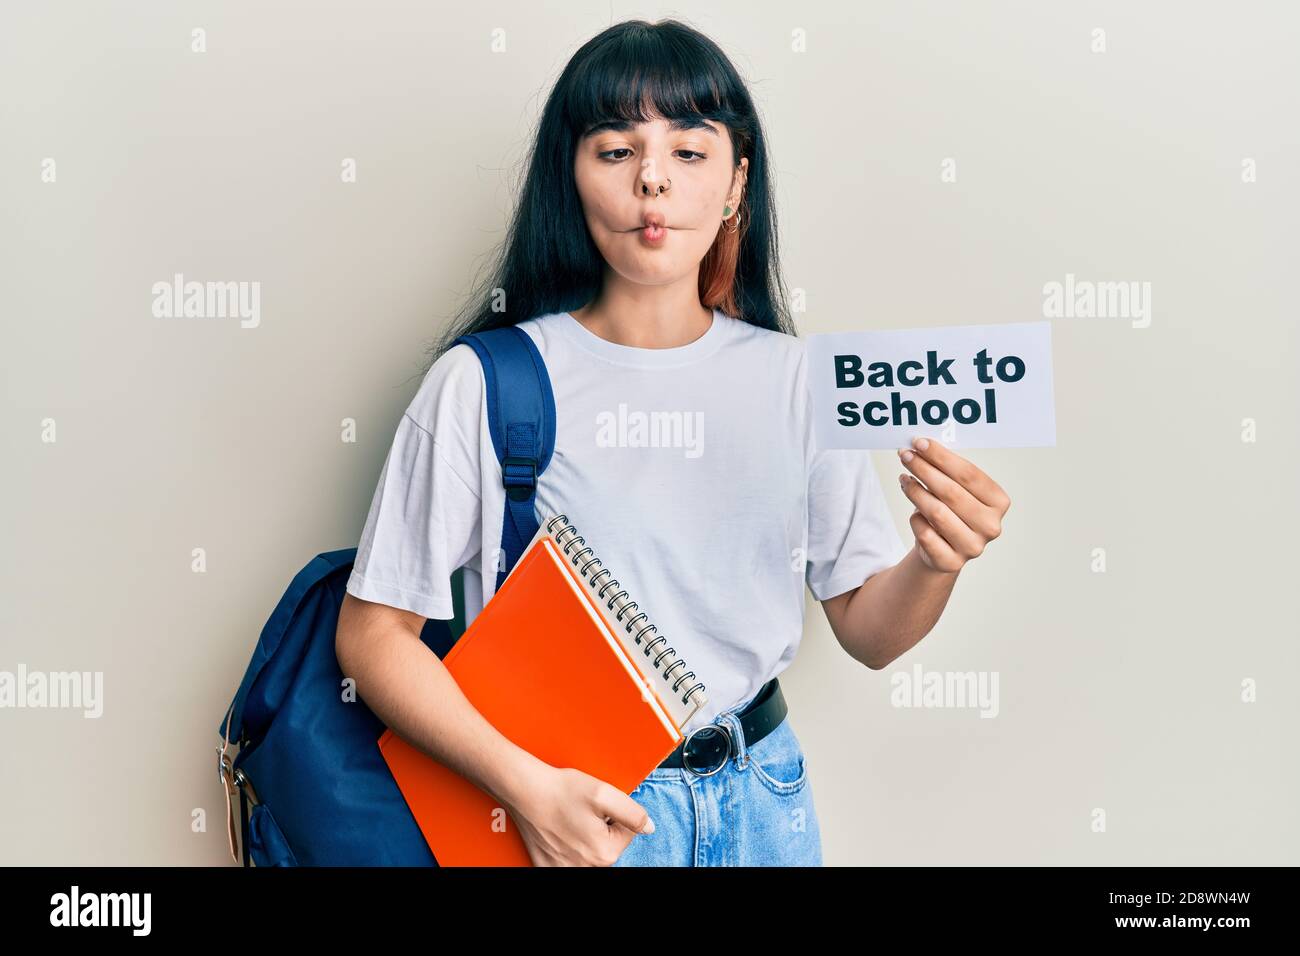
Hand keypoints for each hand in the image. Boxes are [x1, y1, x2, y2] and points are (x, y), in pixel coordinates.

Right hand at [507, 764, 655, 866]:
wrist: (525, 791)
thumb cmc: (562, 791)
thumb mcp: (605, 793)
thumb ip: (633, 813)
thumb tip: (649, 828)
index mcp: (605, 852)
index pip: (627, 832)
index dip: (614, 813)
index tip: (596, 805)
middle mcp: (588, 868)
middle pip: (609, 844)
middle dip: (601, 826)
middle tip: (582, 810)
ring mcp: (566, 870)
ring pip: (590, 852)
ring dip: (585, 837)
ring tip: (570, 819)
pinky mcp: (548, 867)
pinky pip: (569, 860)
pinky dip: (567, 847)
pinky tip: (559, 831)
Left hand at [896, 436, 1009, 573]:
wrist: (943, 551)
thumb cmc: (951, 511)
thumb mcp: (955, 489)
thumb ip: (946, 470)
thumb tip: (921, 446)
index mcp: (998, 502)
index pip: (969, 474)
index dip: (941, 457)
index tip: (920, 443)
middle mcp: (990, 525)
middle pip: (951, 492)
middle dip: (924, 470)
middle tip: (906, 456)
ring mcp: (973, 547)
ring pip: (936, 512)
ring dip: (915, 492)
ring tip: (904, 479)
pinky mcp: (951, 562)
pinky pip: (925, 534)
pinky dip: (916, 520)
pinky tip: (914, 513)